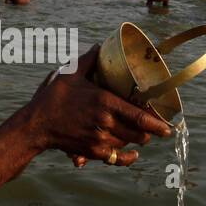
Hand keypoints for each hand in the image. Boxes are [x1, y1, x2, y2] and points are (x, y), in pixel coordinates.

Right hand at [22, 46, 171, 165]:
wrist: (36, 125)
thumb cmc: (53, 98)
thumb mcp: (70, 74)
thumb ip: (88, 60)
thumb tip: (99, 46)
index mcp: (105, 103)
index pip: (139, 117)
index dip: (157, 123)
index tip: (168, 125)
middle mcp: (105, 123)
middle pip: (138, 133)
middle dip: (150, 132)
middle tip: (156, 127)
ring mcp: (99, 140)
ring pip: (128, 144)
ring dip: (138, 141)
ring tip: (143, 135)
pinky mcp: (92, 152)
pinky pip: (116, 159)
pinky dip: (127, 158)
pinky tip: (133, 154)